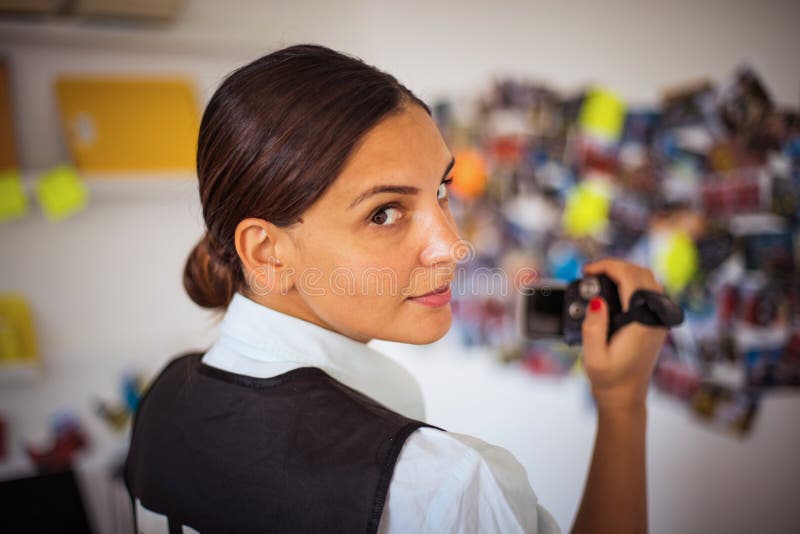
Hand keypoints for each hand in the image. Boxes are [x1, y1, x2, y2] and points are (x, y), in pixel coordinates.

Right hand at [580, 258, 668, 411]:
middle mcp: (655, 319)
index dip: (609, 266)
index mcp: (642, 324)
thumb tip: (597, 300)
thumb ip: (594, 328)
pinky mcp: (655, 322)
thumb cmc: (608, 379)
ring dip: (624, 272)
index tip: (587, 270)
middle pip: (642, 274)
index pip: (632, 279)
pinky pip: (648, 291)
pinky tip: (612, 288)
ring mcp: (659, 319)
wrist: (625, 396)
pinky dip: (630, 282)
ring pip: (648, 280)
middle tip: (590, 271)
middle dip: (615, 265)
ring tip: (599, 277)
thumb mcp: (593, 357)